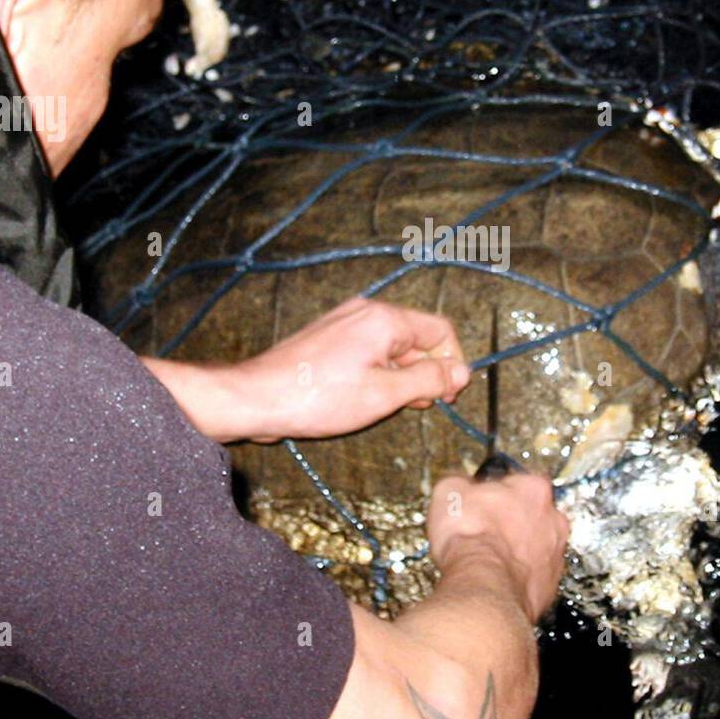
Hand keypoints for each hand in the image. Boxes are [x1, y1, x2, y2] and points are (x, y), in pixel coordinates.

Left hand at [142, 297, 468, 443]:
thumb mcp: (385, 394)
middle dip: (425, 372)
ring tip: (391, 406)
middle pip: (417, 337)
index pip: (440, 331)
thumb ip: (428, 380)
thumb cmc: (319, 397)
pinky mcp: (329, 337)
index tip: (448, 395)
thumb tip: (462, 372)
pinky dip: (378, 372)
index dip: (452, 363)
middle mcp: (366, 312)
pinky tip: (367, 398)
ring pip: (392, 346)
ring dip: (402, 376)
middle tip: (420, 406)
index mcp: (385, 319)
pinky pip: (368, 350)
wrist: (257, 397)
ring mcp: (345, 322)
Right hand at [426, 473, 568, 621]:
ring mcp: (555, 554)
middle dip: (511, 521)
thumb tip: (457, 484)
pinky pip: (534, 576)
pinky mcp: (550, 586)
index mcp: (533, 489)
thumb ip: (459, 482)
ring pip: (536, 547)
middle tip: (485, 530)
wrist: (484, 586)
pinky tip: (496, 579)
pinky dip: (518, 577)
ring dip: (517, 551)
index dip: (495, 492)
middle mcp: (553, 520)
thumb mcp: (448, 493)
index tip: (481, 501)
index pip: (517, 481)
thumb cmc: (472, 540)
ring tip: (489, 558)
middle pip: (533, 514)